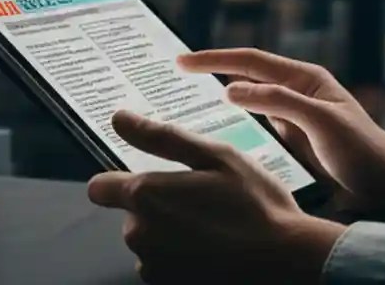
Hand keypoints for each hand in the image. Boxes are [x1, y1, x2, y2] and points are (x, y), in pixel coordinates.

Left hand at [87, 110, 345, 284]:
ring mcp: (153, 266)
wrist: (285, 262)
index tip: (157, 178)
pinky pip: (165, 264)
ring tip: (216, 225)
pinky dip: (183, 256)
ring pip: (150, 240)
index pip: (100, 187)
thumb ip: (163, 138)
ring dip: (172, 232)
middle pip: (132, 213)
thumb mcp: (217, 157)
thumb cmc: (256, 205)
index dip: (122, 179)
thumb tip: (119, 118)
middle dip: (160, 205)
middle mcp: (139, 235)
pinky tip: (215, 248)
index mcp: (146, 196)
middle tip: (206, 199)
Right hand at [177, 48, 384, 213]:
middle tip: (173, 73)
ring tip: (184, 97)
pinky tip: (215, 131)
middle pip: (245, 73)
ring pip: (248, 98)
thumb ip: (280, 102)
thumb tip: (232, 89)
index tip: (182, 62)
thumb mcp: (322, 122)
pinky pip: (255, 122)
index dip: (215, 58)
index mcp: (305, 79)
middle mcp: (296, 91)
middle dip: (211, 69)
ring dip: (218, 94)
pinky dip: (232, 121)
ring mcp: (293, 113)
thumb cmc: (362, 149)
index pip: (251, 60)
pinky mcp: (291, 136)